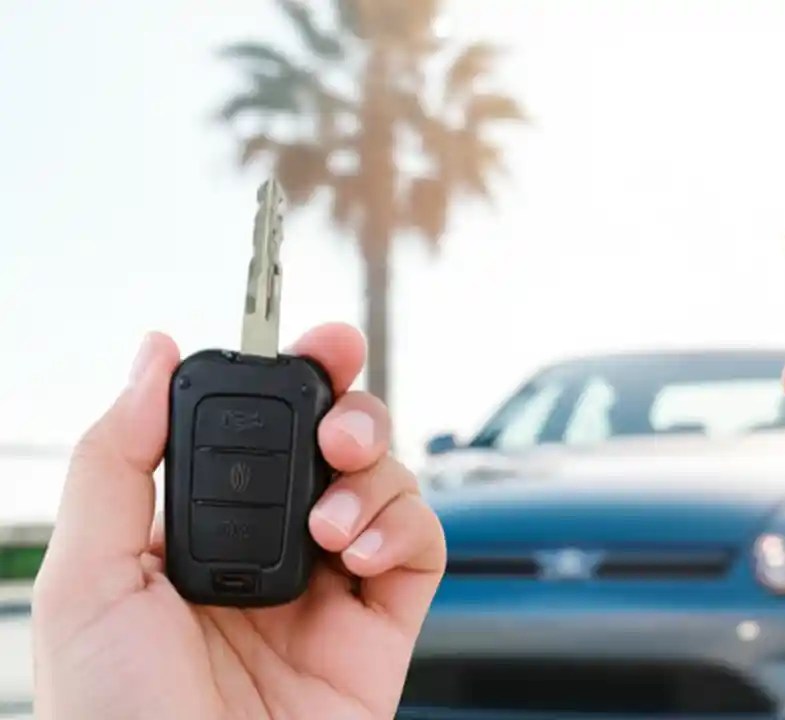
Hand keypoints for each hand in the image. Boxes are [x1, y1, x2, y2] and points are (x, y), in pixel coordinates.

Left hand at [32, 324, 444, 719]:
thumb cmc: (115, 719)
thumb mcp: (87, 578)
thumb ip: (118, 457)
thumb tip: (152, 354)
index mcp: (197, 534)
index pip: (258, 434)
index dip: (296, 380)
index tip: (320, 344)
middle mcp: (271, 554)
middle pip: (336, 447)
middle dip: (351, 413)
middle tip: (339, 421)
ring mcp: (331, 591)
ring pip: (386, 486)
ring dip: (373, 476)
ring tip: (335, 522)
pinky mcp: (382, 629)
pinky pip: (420, 550)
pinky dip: (405, 528)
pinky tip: (362, 553)